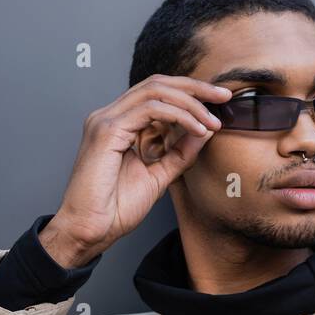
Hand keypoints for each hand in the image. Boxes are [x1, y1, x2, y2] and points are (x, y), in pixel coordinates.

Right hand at [40, 75, 233, 265]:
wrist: (90, 230)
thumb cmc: (114, 209)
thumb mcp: (158, 176)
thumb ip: (179, 153)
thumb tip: (205, 132)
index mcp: (119, 124)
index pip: (156, 93)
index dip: (189, 93)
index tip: (218, 103)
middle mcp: (110, 116)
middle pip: (157, 84)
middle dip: (195, 87)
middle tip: (224, 96)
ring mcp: (106, 120)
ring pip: (155, 91)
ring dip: (190, 103)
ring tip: (212, 121)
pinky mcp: (107, 130)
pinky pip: (150, 110)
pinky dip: (178, 116)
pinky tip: (196, 129)